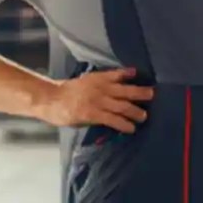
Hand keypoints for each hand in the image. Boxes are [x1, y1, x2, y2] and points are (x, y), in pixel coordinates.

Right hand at [36, 68, 154, 132]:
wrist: (50, 99)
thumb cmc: (65, 93)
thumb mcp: (84, 82)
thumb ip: (98, 84)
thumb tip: (112, 90)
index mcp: (97, 78)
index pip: (116, 74)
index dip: (128, 74)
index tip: (138, 74)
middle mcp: (101, 87)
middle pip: (125, 90)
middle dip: (140, 93)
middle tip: (152, 95)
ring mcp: (98, 101)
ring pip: (123, 105)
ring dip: (136, 111)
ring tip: (144, 116)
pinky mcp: (93, 114)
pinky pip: (113, 119)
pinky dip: (124, 124)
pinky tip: (131, 128)